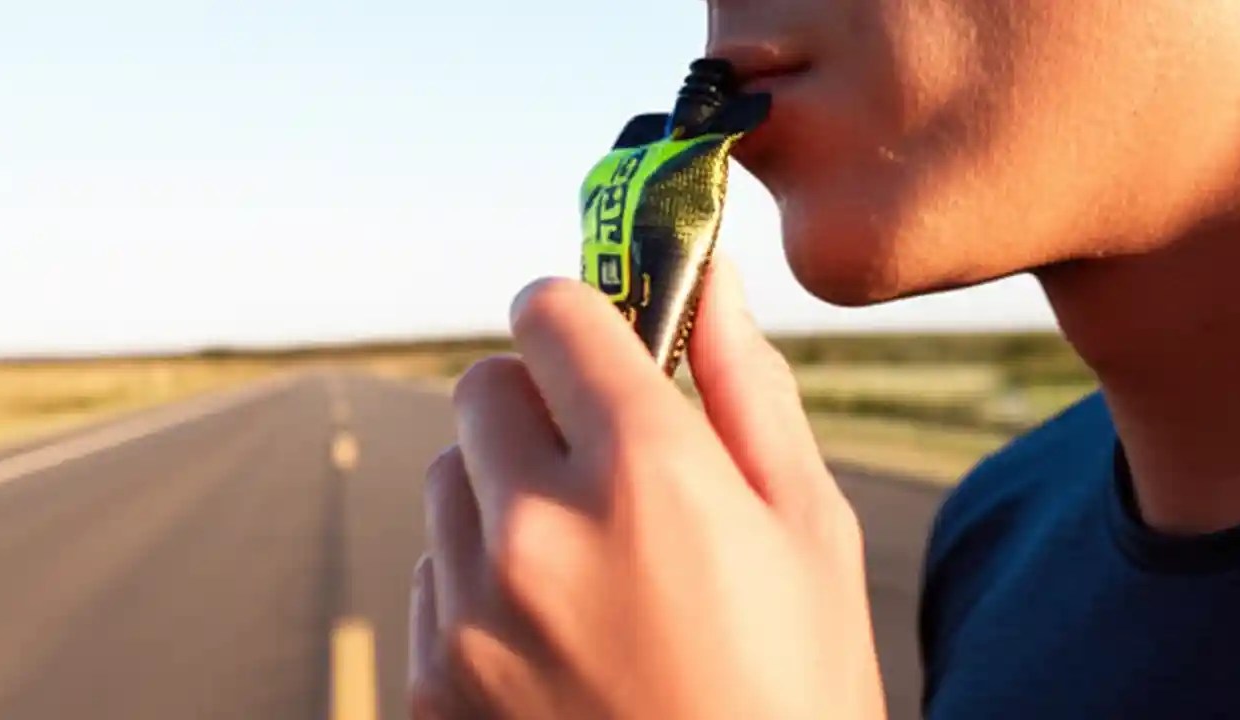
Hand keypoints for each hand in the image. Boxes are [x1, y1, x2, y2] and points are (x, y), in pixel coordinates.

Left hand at [409, 261, 885, 719]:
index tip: (598, 339)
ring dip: (504, 490)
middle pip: (483, 387)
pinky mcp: (432, 684)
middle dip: (538, 402)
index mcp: (648, 473)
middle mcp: (539, 530)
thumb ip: (748, 390)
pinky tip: (553, 638)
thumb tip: (712, 285)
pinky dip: (479, 578)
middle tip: (602, 459)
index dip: (578, 311)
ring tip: (584, 563)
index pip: (553, 312)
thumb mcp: (807, 532)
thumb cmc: (798, 692)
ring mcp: (471, 613)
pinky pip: (432, 575)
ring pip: (449, 479)